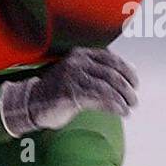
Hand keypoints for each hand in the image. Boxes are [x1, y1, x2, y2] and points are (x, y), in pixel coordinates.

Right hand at [0, 47, 138, 135]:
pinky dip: (114, 106)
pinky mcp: (71, 93)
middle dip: (127, 88)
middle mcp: (77, 62)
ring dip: (122, 99)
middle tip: (133, 100)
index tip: (135, 83)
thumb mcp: (76, 74)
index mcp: (80, 54)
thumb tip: (124, 76)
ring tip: (128, 108)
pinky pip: (100, 98)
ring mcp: (73, 76)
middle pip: (112, 73)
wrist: (30, 103)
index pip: (111, 58)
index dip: (127, 70)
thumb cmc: (56, 91)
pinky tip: (120, 112)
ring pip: (108, 86)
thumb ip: (95, 71)